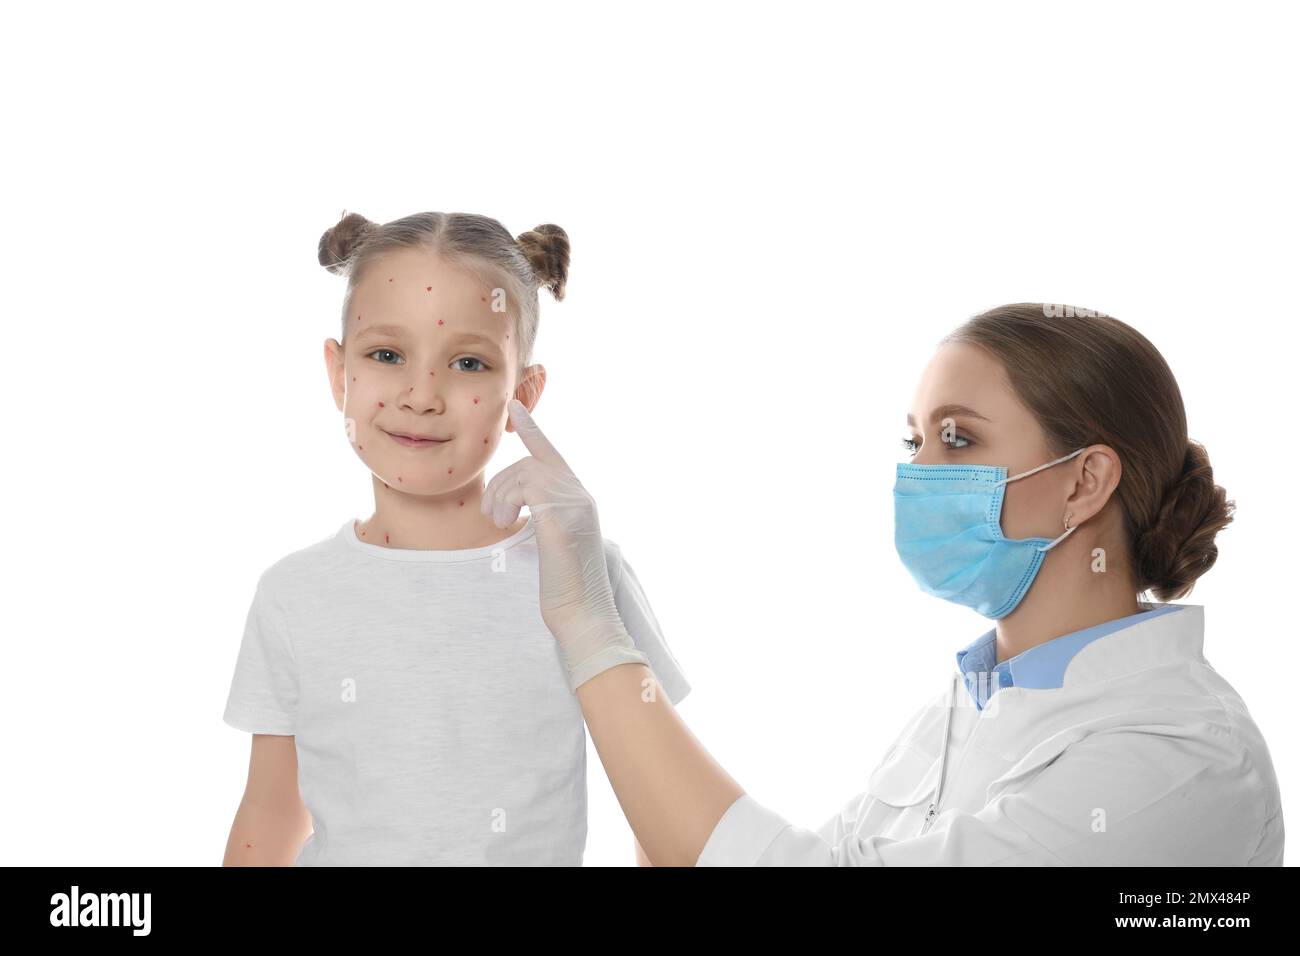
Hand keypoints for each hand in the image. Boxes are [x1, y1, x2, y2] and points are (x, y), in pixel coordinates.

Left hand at [480, 400, 649, 690]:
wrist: (582, 615)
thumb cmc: (564, 587)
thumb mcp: (550, 543)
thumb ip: (541, 516)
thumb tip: (516, 505)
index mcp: (579, 499)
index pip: (551, 454)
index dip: (532, 429)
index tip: (514, 407)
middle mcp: (581, 495)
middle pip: (531, 463)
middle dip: (502, 484)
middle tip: (492, 515)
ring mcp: (575, 504)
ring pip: (525, 473)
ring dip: (502, 495)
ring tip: (498, 522)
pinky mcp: (563, 516)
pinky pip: (527, 487)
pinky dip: (509, 502)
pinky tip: (507, 524)